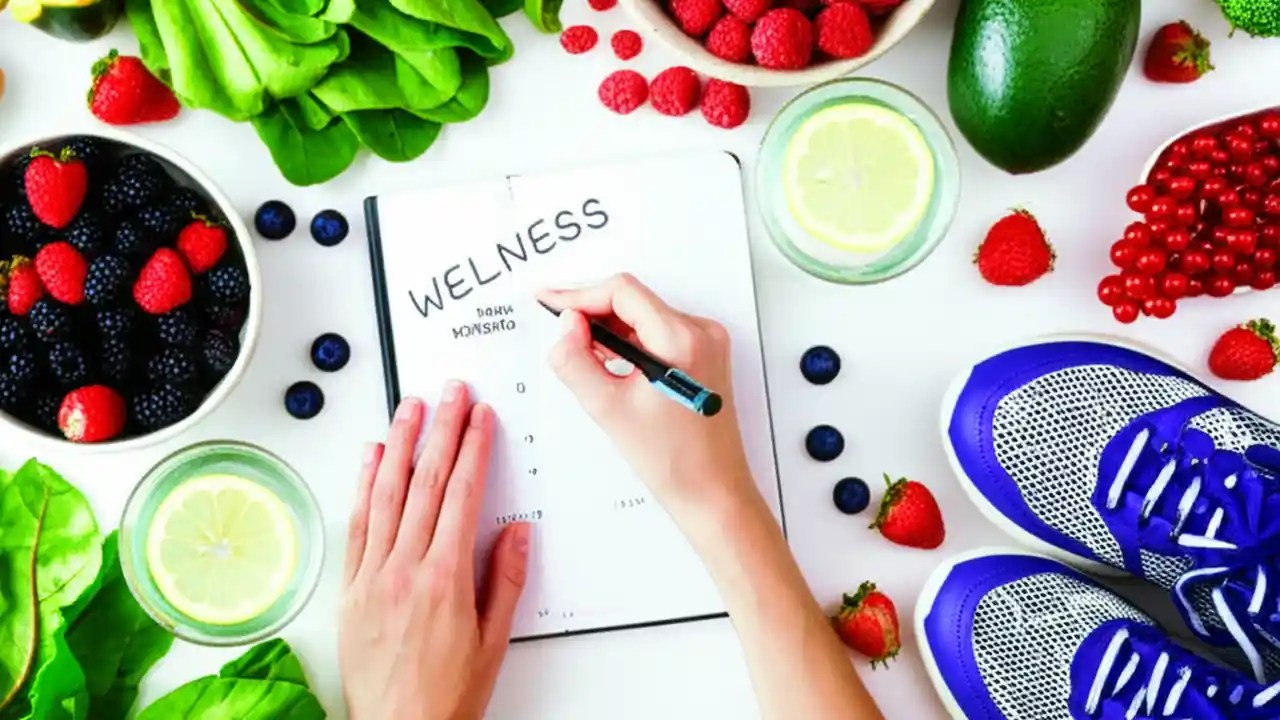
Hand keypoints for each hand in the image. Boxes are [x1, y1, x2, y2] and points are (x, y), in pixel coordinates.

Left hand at [340, 387, 530, 719]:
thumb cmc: (445, 695)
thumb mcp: (493, 641)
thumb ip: (504, 579)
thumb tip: (515, 531)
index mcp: (443, 578)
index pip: (460, 495)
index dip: (472, 450)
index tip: (480, 420)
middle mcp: (403, 569)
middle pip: (424, 482)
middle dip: (441, 430)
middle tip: (451, 394)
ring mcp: (372, 575)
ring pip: (385, 494)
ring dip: (399, 443)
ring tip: (409, 408)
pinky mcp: (351, 588)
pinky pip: (357, 524)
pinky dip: (364, 485)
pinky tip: (370, 458)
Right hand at [540, 274, 758, 524]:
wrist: (713, 493)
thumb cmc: (674, 461)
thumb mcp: (609, 409)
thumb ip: (576, 361)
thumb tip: (566, 325)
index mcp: (682, 340)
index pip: (622, 292)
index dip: (579, 295)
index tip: (549, 302)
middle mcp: (701, 332)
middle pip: (633, 300)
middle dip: (591, 312)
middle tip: (559, 333)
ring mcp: (706, 343)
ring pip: (643, 316)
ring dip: (608, 328)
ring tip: (581, 354)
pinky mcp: (703, 356)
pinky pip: (657, 332)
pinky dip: (628, 341)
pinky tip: (608, 362)